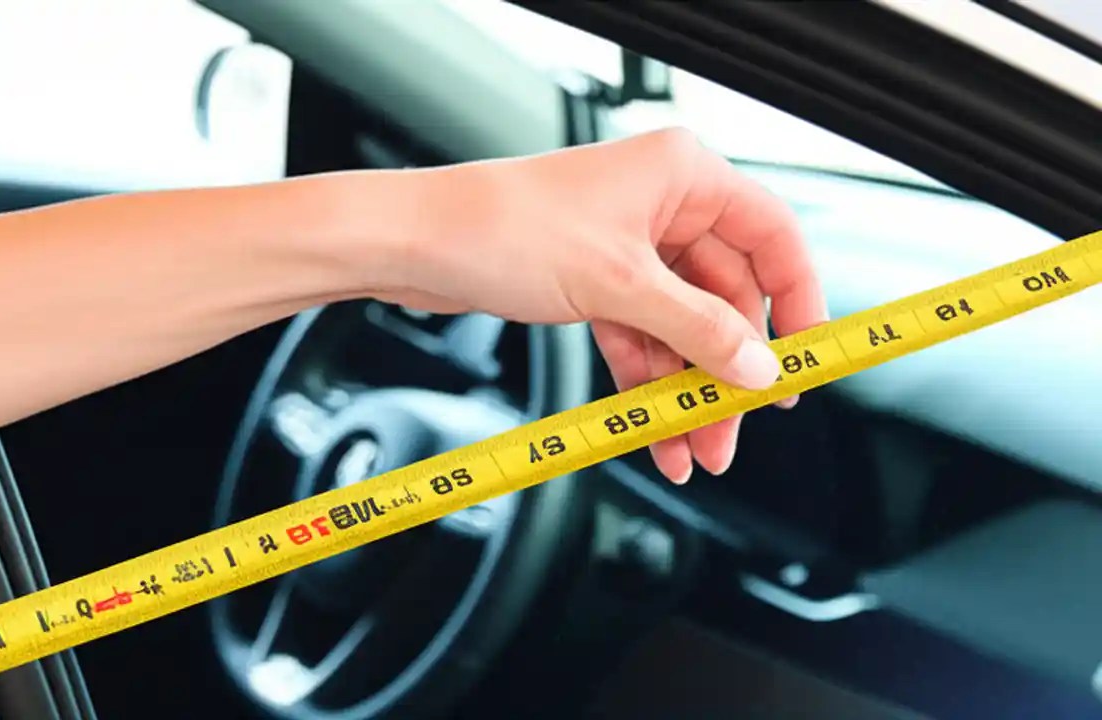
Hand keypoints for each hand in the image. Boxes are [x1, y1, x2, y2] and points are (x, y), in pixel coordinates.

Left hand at [382, 128, 827, 482]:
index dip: (797, 302)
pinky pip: (642, 338)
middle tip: (731, 430)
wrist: (415, 244)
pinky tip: (654, 431)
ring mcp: (627, 247)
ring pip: (683, 327)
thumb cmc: (503, 228)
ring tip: (691, 449)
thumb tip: (757, 367)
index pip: (771, 237)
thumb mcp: (619, 285)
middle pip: (726, 296)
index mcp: (683, 176)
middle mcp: (661, 205)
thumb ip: (698, 329)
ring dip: (687, 390)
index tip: (807, 360)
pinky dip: (647, 384)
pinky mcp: (595, 282)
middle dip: (727, 371)